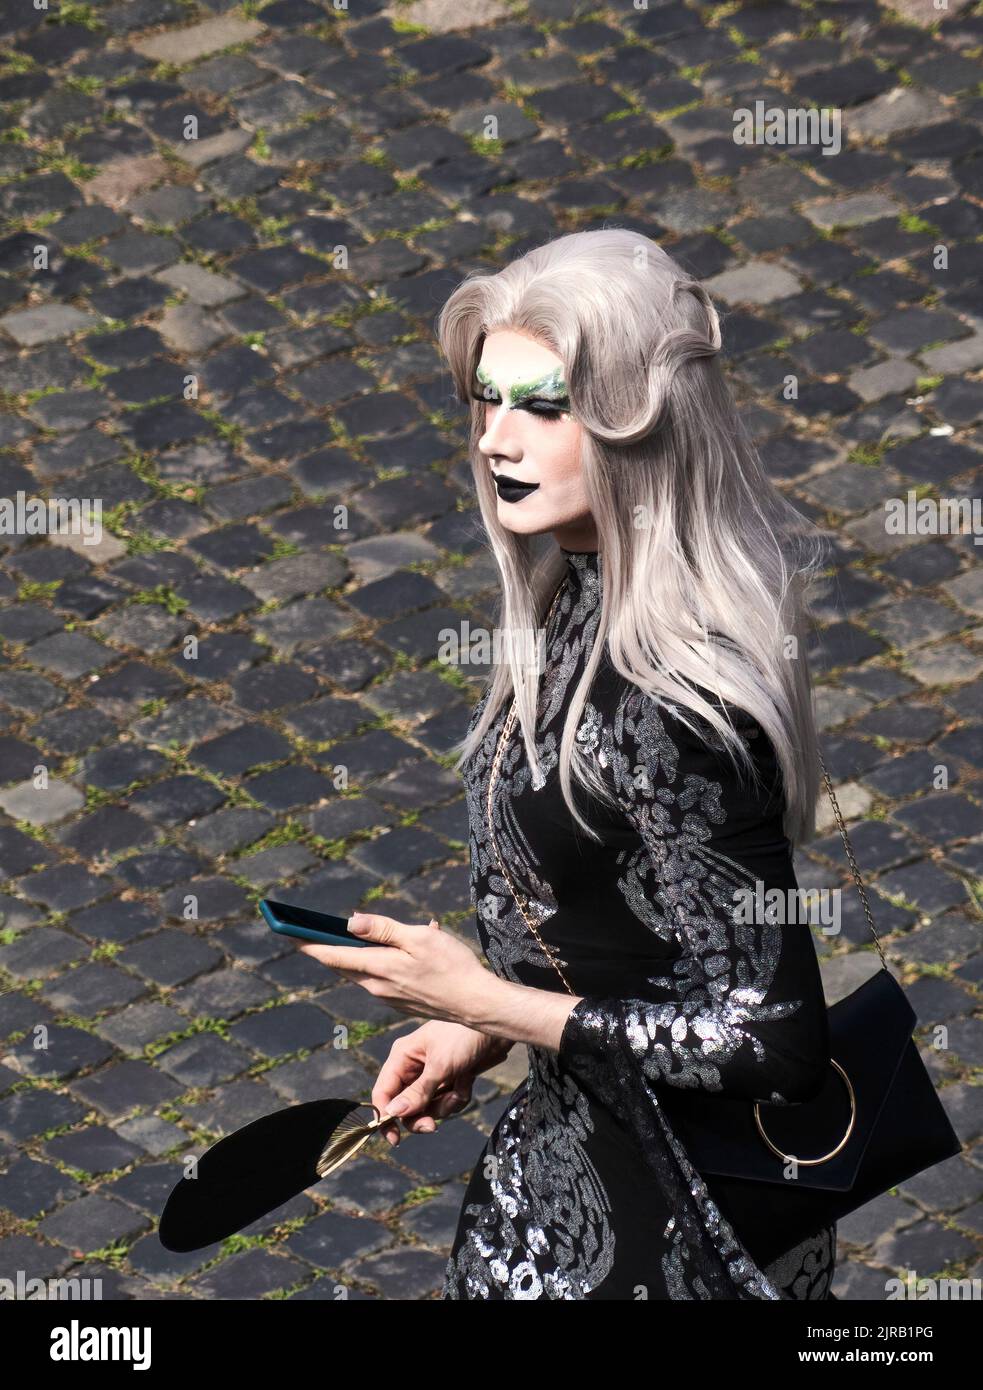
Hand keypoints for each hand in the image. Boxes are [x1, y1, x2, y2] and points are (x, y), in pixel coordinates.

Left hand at [297, 910, 498, 1028]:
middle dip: (322, 947)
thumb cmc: (452, 966)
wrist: (476, 1004)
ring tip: (343, 936)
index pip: (332, 954)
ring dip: (349, 955)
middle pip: (341, 964)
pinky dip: (373, 963)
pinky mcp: (399, 1002)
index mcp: (378, 968)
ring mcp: (387, 997)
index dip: (307, 941)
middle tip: (304, 931)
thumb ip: (384, 930)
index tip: (286, 931)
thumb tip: (350, 922)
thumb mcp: (420, 938)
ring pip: (359, 972)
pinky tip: (390, 952)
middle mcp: (376, 986)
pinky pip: (377, 979)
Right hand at [370, 1021, 512, 1147]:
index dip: (384, 1117)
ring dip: (446, 1103)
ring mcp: (433, 1075)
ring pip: (430, 1107)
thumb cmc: (464, 1036)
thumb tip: (392, 1113)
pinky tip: (468, 1080)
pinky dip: (459, 1096)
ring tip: (459, 1087)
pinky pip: (448, 1101)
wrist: (497, 1028)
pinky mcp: (451, 1079)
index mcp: (403, 1057)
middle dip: (422, 1115)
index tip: (395, 1139)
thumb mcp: (440, 1065)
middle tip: (432, 1126)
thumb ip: (417, 1092)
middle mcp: (414, 1067)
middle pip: (406, 1106)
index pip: (383, 1092)